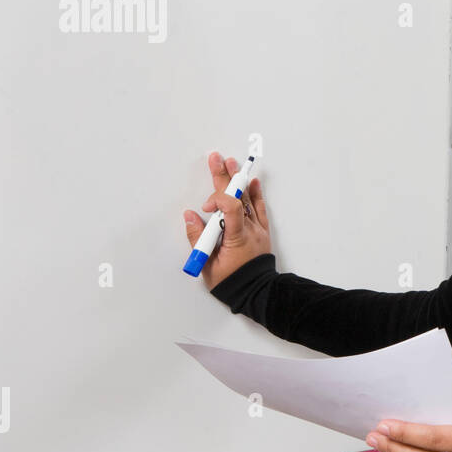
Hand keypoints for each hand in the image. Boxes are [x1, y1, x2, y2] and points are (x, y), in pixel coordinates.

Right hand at [183, 151, 272, 289]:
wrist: (257, 292)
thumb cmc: (232, 283)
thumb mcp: (208, 265)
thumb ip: (198, 239)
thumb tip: (190, 217)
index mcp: (237, 237)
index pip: (231, 208)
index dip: (217, 201)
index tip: (204, 209)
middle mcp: (250, 229)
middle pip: (237, 197)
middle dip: (224, 176)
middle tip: (216, 159)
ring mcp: (257, 229)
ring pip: (247, 200)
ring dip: (237, 181)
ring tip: (230, 163)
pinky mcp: (261, 231)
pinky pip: (258, 209)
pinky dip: (254, 195)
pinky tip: (252, 182)